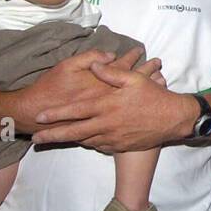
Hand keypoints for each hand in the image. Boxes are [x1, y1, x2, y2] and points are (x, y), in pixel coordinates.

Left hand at [32, 50, 192, 152]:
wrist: (174, 119)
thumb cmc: (155, 96)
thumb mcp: (134, 79)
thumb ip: (112, 72)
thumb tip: (95, 64)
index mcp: (106, 106)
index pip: (75, 111)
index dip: (56, 114)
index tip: (39, 117)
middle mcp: (106, 124)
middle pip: (74, 132)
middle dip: (53, 136)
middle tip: (36, 139)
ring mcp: (113, 138)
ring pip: (85, 140)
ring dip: (69, 140)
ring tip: (54, 140)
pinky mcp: (121, 146)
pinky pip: (100, 146)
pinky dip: (89, 143)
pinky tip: (83, 141)